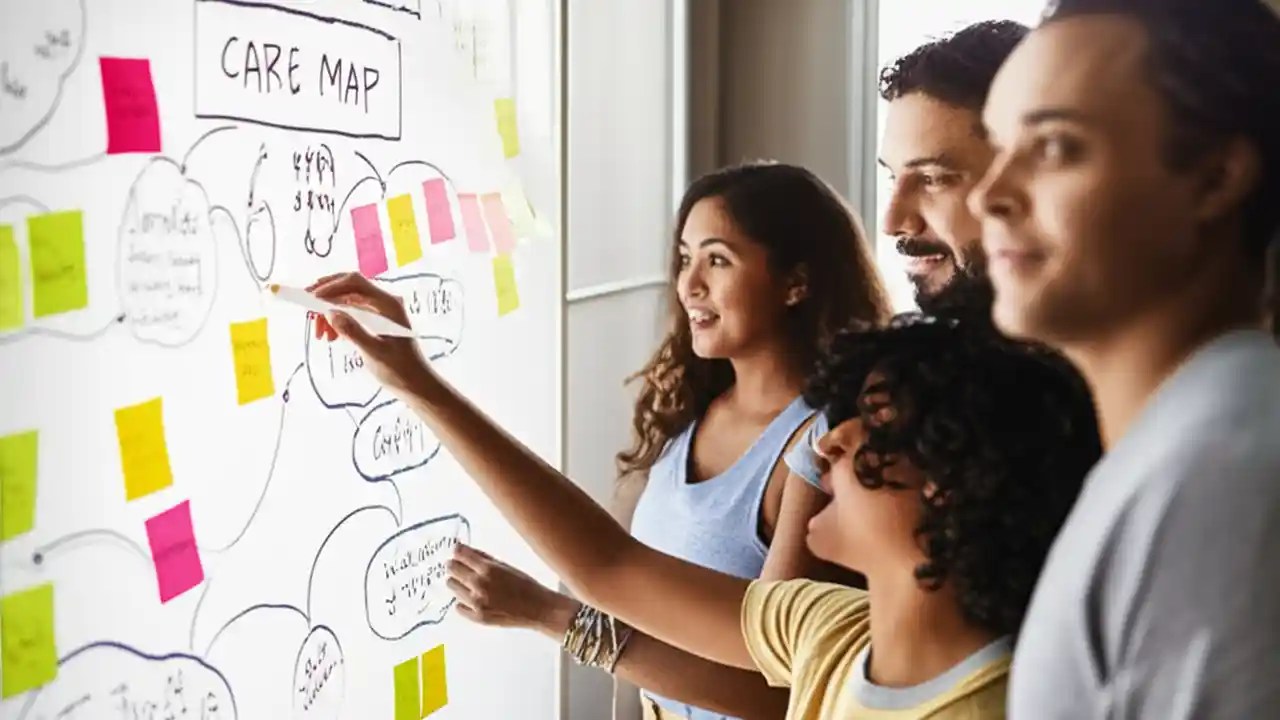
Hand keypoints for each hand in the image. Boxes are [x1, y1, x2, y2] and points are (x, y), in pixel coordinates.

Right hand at [307, 272, 434, 397]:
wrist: (416, 384)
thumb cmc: (400, 370)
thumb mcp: (374, 353)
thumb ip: (353, 332)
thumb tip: (330, 313)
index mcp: (389, 304)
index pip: (355, 283)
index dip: (331, 286)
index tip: (311, 299)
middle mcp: (385, 302)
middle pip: (349, 287)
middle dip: (326, 296)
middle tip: (306, 309)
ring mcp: (379, 311)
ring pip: (347, 301)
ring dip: (329, 313)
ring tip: (320, 334)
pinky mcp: (375, 321)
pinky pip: (351, 313)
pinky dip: (338, 321)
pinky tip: (330, 337)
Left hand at [448, 543, 578, 637]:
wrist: (537, 608)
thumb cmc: (525, 585)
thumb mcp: (505, 566)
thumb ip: (484, 559)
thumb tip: (465, 550)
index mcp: (488, 569)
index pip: (461, 555)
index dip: (457, 552)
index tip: (456, 551)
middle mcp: (480, 585)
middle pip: (452, 570)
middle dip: (454, 566)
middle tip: (456, 566)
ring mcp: (477, 602)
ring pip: (453, 587)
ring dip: (458, 583)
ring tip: (468, 584)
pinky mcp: (477, 617)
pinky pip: (459, 607)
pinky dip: (463, 602)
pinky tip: (472, 599)